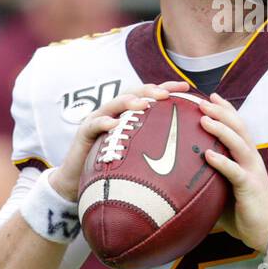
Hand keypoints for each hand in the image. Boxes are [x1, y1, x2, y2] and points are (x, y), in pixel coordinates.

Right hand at [47, 81, 190, 201]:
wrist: (78, 181)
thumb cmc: (111, 167)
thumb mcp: (136, 156)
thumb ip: (155, 149)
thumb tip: (189, 155)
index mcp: (128, 114)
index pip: (149, 96)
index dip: (166, 88)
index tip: (186, 87)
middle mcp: (114, 112)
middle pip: (133, 94)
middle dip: (150, 90)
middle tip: (167, 94)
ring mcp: (98, 120)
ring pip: (113, 104)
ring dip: (129, 102)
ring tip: (143, 103)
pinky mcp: (84, 132)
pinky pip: (94, 125)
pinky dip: (103, 122)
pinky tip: (114, 124)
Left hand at [197, 93, 267, 252]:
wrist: (266, 230)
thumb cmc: (242, 209)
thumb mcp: (224, 187)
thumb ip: (209, 176)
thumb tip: (179, 174)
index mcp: (246, 156)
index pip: (237, 126)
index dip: (226, 109)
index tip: (210, 96)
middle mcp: (251, 158)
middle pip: (238, 128)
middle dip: (220, 112)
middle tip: (201, 101)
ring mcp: (251, 171)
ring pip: (238, 144)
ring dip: (221, 130)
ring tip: (204, 119)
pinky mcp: (249, 186)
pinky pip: (235, 171)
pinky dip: (222, 161)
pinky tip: (208, 155)